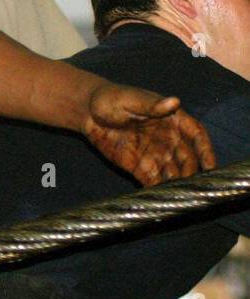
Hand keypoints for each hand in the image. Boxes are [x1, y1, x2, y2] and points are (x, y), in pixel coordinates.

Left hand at [81, 84, 215, 185]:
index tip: (211, 165)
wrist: (87, 113)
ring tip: (178, 195)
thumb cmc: (111, 99)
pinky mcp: (138, 165)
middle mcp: (168, 139)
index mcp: (172, 119)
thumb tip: (174, 102)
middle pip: (187, 158)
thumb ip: (152, 105)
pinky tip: (160, 199)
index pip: (196, 135)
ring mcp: (154, 153)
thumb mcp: (131, 99)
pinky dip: (157, 189)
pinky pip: (152, 180)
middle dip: (191, 172)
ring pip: (172, 172)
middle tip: (191, 185)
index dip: (206, 150)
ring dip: (177, 184)